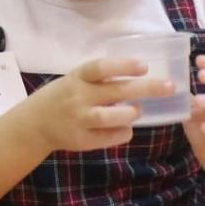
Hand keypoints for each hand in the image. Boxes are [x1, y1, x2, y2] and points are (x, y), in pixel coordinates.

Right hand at [18, 57, 171, 153]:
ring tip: (138, 110)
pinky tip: (126, 129)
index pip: (100, 68)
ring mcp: (79, 119)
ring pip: (109, 116)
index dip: (123, 66)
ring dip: (129, 113)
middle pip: (115, 91)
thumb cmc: (64, 96)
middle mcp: (78, 97)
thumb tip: (142, 74)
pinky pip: (107, 137)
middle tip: (169, 87)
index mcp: (78, 77)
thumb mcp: (76, 80)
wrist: (35, 123)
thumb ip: (101, 78)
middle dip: (146, 88)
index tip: (144, 66)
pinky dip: (121, 133)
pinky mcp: (80, 139)